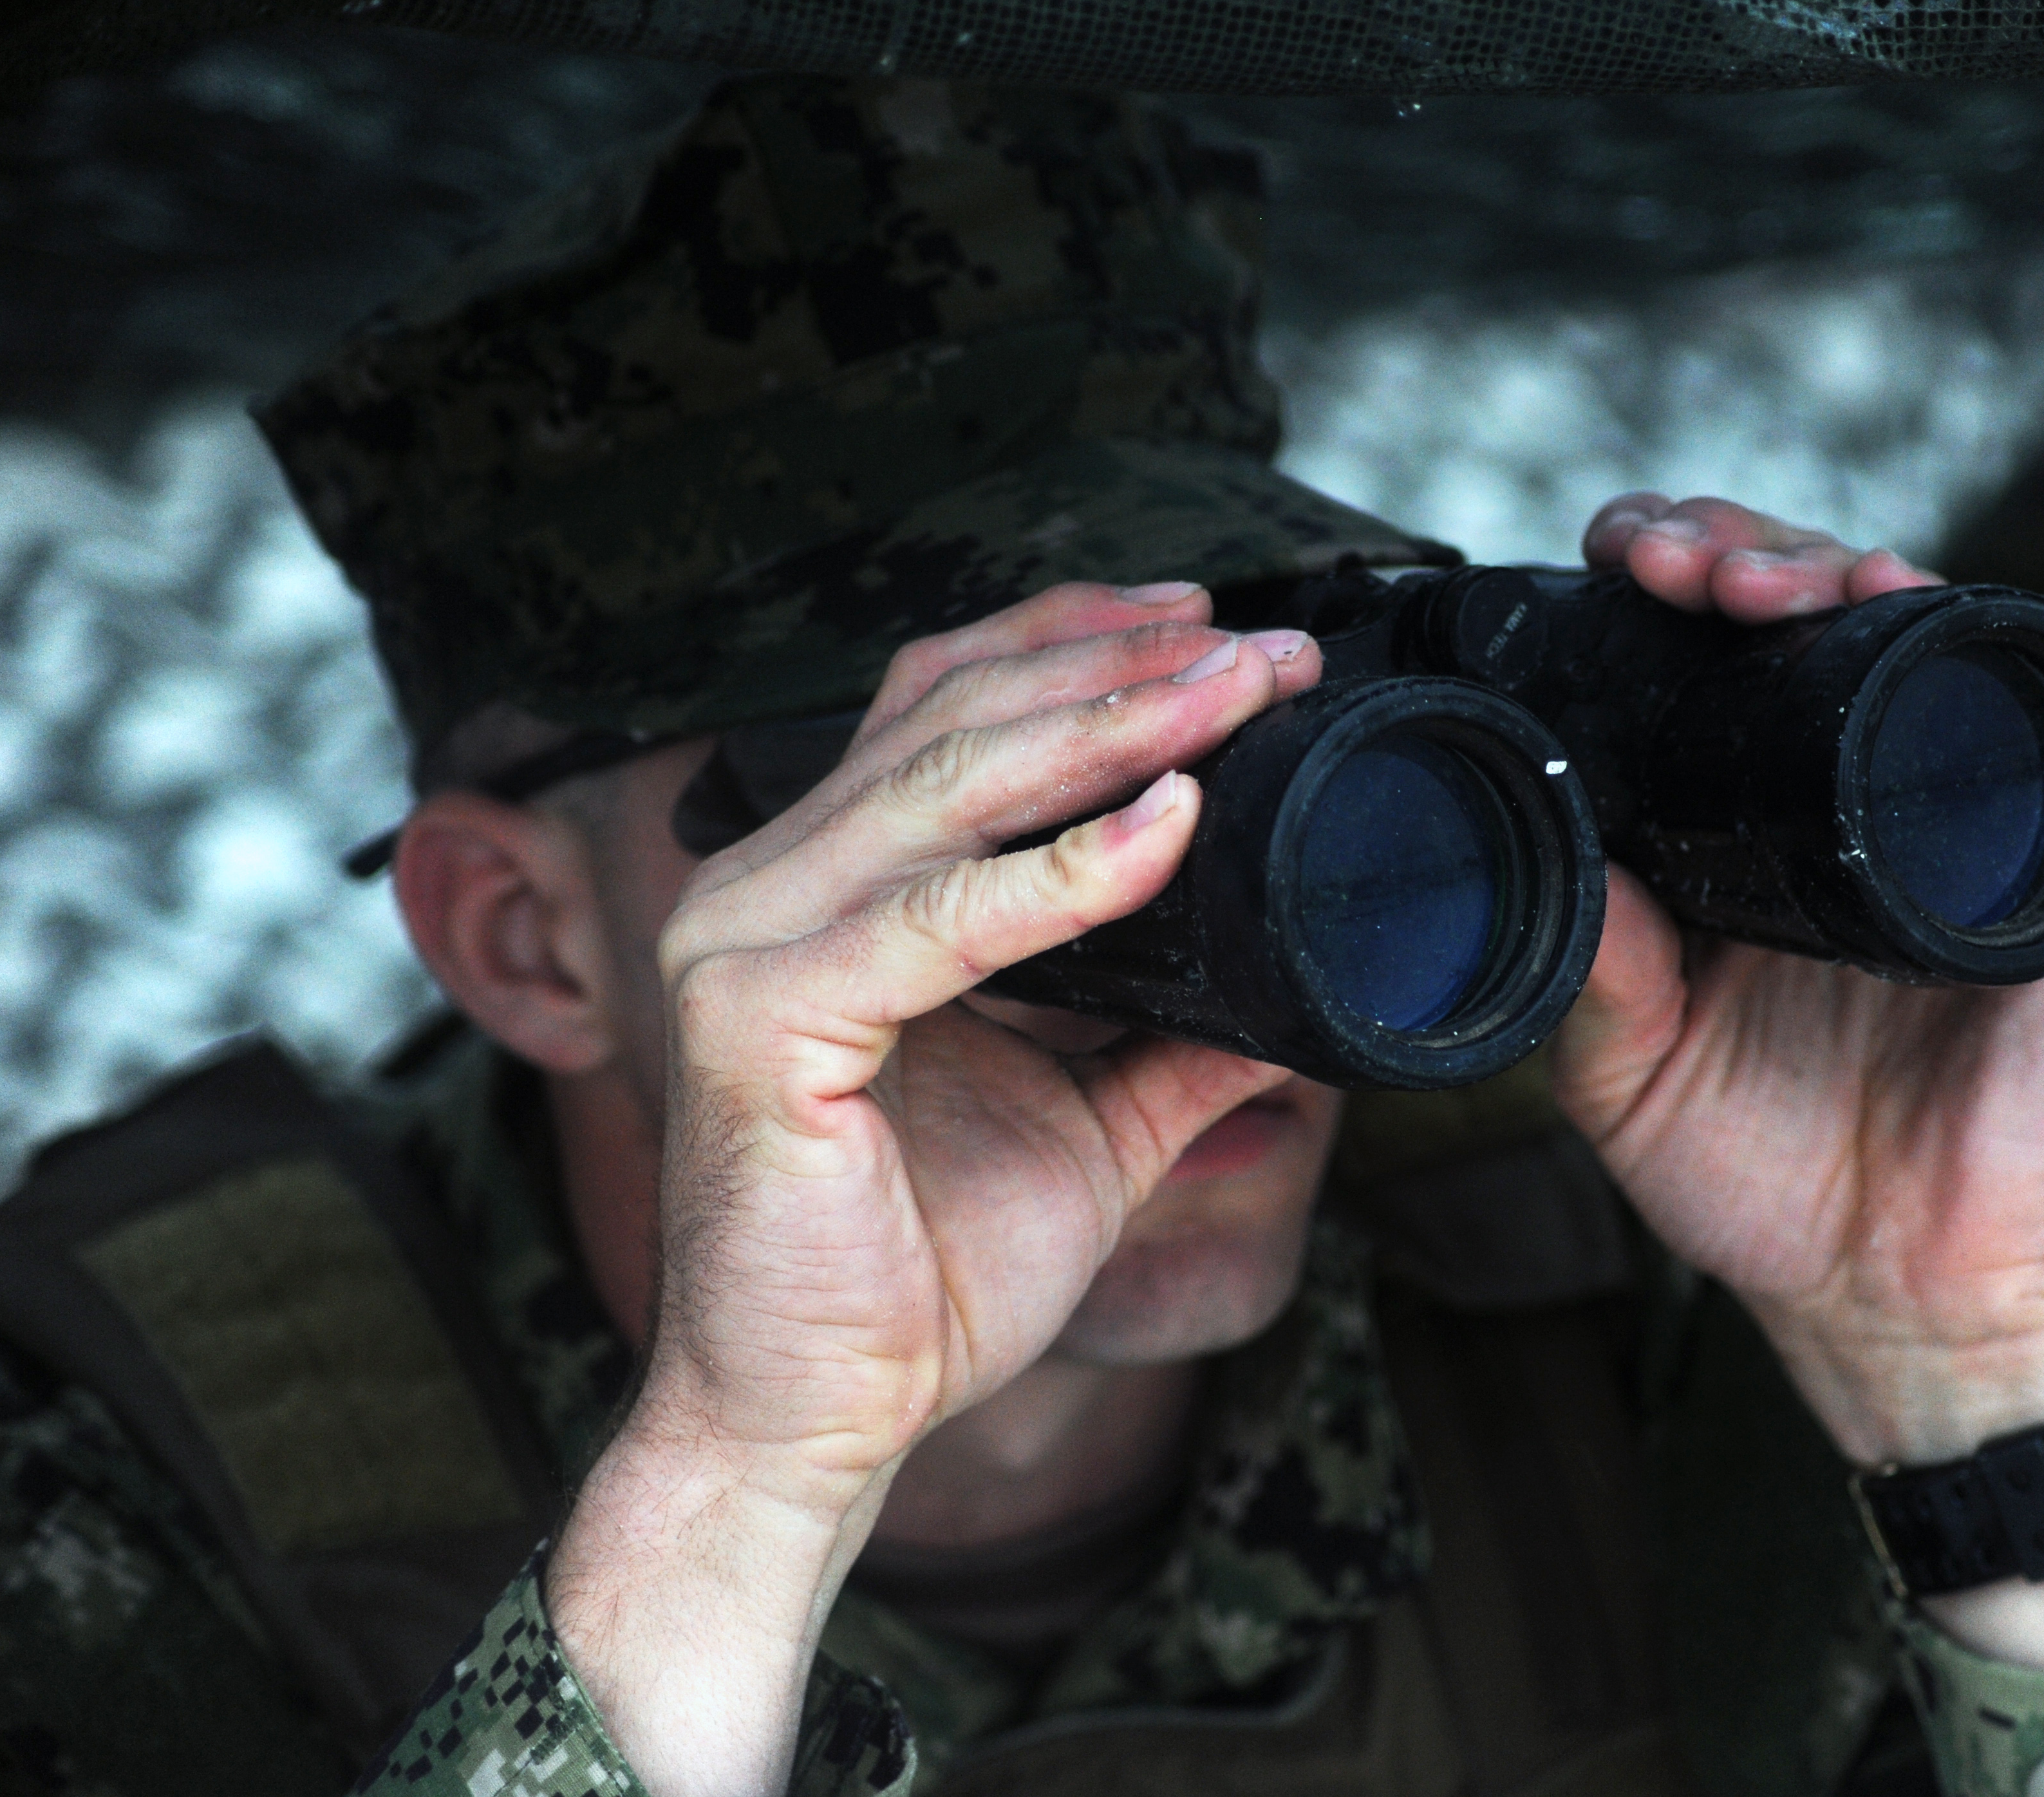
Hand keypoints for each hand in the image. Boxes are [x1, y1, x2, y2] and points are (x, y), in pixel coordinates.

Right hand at [549, 584, 1316, 1796]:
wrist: (816, 1421)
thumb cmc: (922, 1275)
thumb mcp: (1089, 1130)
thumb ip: (1174, 1045)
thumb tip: (1298, 992)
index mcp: (825, 887)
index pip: (942, 704)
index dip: (1074, 643)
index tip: (1215, 622)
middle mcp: (766, 887)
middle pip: (957, 718)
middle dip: (1128, 670)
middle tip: (1272, 652)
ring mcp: (745, 945)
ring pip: (948, 785)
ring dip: (1112, 727)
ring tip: (1241, 696)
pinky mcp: (757, 1026)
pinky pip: (935, 921)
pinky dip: (1061, 871)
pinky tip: (1172, 828)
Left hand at [1555, 495, 2043, 1674]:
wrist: (1890, 1296)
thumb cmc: (1758, 1175)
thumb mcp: (1624, 1068)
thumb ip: (1585, 963)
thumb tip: (1532, 837)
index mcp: (1738, 828)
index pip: (1702, 656)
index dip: (1658, 584)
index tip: (1611, 563)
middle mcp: (1846, 800)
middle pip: (1802, 614)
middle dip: (1732, 550)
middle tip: (1673, 564)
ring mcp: (1951, 826)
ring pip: (1911, 633)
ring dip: (1830, 571)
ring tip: (1760, 582)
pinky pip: (2033, 733)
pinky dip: (1971, 650)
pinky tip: (1903, 608)